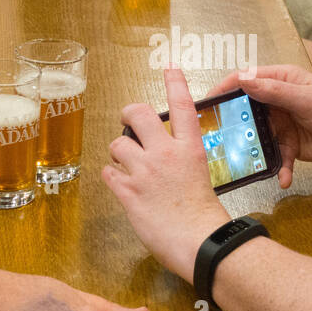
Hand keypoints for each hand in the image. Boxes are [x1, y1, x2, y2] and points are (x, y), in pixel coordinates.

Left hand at [103, 67, 232, 281]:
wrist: (199, 242)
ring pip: (117, 144)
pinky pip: (108, 172)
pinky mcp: (128, 191)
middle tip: (128, 120)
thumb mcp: (200, 177)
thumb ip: (183, 162)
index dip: (175, 83)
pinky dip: (112, 177)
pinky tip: (122, 185)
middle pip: (138, 114)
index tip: (170, 68)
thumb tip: (168, 158)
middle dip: (129, 113)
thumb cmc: (204, 218)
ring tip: (127, 166)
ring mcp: (145, 171)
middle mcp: (166, 154)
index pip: (182, 106)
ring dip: (118, 154)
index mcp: (190, 149)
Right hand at [208, 65, 311, 187]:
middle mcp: (279, 100)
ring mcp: (284, 124)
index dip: (224, 90)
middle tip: (216, 140)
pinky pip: (276, 157)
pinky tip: (282, 179)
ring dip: (254, 152)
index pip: (245, 79)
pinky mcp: (291, 146)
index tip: (207, 104)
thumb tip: (244, 79)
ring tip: (245, 164)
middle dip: (233, 125)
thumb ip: (274, 91)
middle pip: (246, 110)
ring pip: (258, 137)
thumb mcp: (307, 99)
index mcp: (281, 80)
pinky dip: (277, 169)